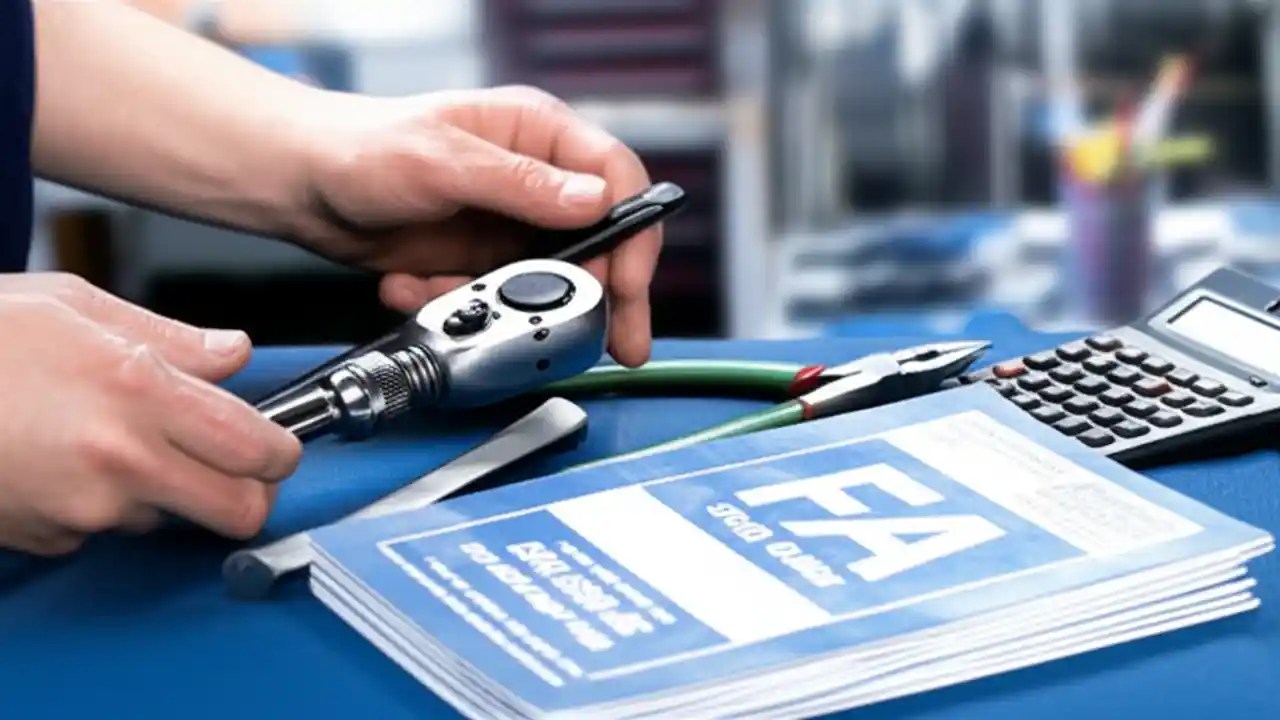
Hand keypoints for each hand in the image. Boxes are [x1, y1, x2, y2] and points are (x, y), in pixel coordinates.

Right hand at [0, 274, 300, 555]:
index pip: (261, 450)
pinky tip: (63, 460)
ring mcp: (82, 509)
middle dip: (247, 492)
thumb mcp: (77, 307)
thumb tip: (233, 353)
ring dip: (162, 491)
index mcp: (140, 394)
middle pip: (239, 511)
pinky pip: (103, 529)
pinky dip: (99, 504)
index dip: (280, 451)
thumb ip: (171, 338)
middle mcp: (120, 461)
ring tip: (110, 439)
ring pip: (168, 519)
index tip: (274, 444)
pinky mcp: (47, 537)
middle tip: (230, 464)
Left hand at [290, 86, 661, 366]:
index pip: (616, 179)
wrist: (299, 182)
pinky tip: (418, 287)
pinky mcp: (481, 259)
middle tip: (619, 342)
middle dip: (605, 296)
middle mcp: (534, 179)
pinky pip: (497, 298)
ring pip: (550, 280)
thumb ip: (521, 183)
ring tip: (465, 308)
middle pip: (601, 241)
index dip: (633, 235)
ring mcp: (510, 222)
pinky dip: (461, 306)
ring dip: (513, 308)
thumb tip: (593, 201)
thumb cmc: (359, 146)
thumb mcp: (443, 161)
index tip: (625, 282)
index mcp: (537, 134)